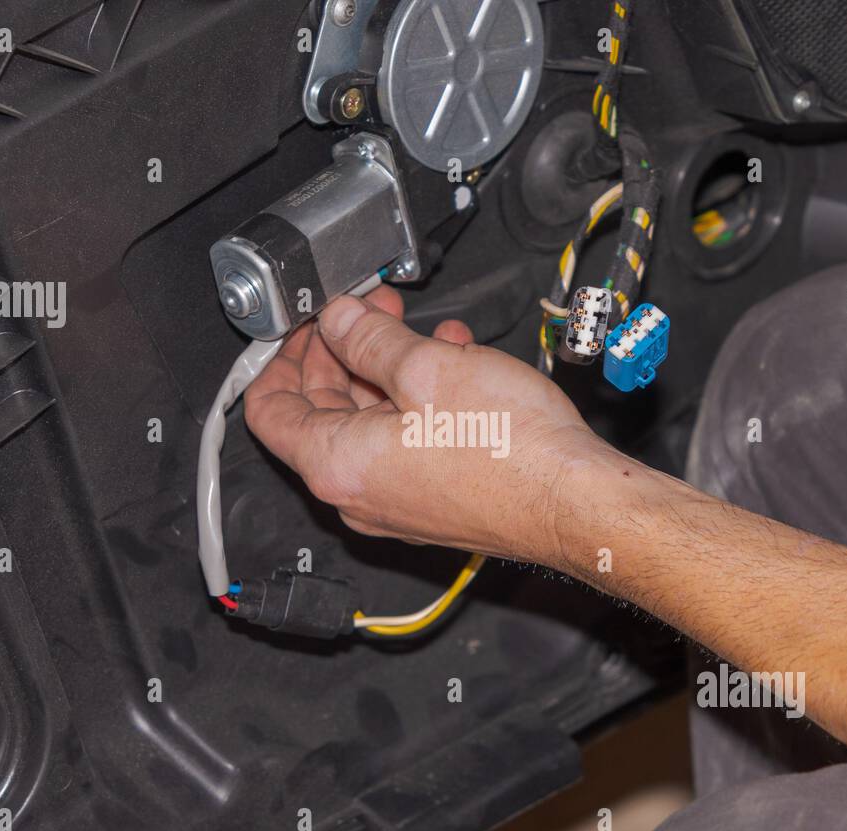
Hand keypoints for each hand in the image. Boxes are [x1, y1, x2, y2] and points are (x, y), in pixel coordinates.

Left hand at [243, 287, 606, 564]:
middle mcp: (359, 493)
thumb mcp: (427, 369)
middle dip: (341, 351)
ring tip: (418, 330)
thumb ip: (369, 338)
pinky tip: (452, 363)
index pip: (269, 413)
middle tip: (365, 311)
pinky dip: (417, 398)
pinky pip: (405, 442)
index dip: (278, 359)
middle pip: (321, 413)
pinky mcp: (434, 500)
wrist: (576, 503)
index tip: (301, 325)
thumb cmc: (512, 454)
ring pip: (369, 423)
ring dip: (386, 368)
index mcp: (337, 465)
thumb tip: (341, 320)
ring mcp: (397, 501)